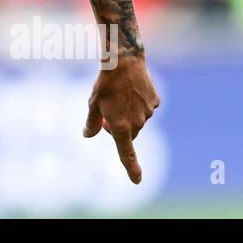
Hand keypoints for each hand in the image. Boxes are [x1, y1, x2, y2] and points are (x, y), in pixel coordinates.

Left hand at [84, 52, 159, 183]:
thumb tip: (87, 135)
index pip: (126, 154)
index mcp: (120, 127)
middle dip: (120, 128)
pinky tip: (131, 89)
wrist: (124, 61)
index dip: (131, 169)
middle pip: (130, 134)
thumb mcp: (93, 103)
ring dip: (129, 115)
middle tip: (107, 112)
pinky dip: (139, 103)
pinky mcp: (155, 102)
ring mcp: (148, 113)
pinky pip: (146, 108)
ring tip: (120, 95)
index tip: (137, 181)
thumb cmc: (105, 83)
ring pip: (138, 121)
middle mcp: (137, 123)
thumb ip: (91, 123)